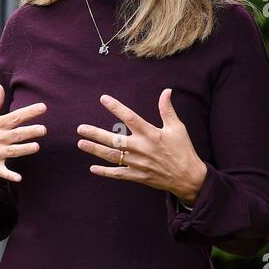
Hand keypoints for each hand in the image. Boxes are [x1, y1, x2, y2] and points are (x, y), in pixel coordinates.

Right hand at [0, 83, 46, 193]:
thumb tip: (0, 86)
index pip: (15, 116)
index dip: (30, 111)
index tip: (43, 107)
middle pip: (18, 134)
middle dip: (31, 131)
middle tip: (44, 129)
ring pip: (14, 152)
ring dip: (25, 150)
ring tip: (37, 146)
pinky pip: (3, 172)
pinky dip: (10, 176)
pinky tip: (19, 178)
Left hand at [77, 89, 206, 203]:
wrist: (187, 177)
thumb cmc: (183, 150)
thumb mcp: (177, 127)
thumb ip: (167, 109)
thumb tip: (166, 91)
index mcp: (150, 134)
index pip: (129, 117)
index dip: (116, 107)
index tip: (103, 99)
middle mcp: (141, 148)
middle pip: (113, 140)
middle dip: (95, 133)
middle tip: (80, 128)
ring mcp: (137, 163)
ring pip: (111, 156)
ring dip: (95, 150)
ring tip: (81, 143)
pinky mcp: (137, 176)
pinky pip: (118, 174)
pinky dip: (105, 172)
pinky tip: (92, 168)